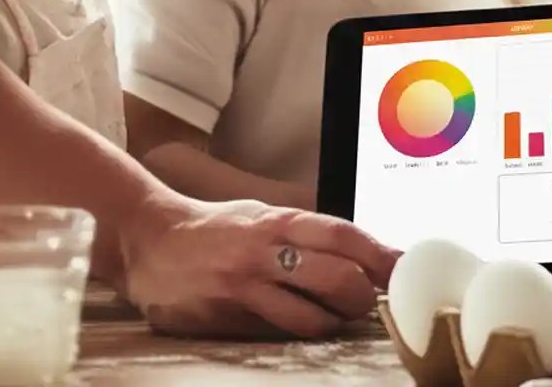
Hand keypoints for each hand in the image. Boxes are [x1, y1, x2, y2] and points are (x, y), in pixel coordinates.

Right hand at [117, 195, 399, 338]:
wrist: (149, 240)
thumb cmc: (215, 228)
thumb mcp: (261, 216)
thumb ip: (306, 234)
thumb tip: (363, 255)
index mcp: (276, 222)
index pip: (343, 236)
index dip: (379, 255)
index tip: (402, 269)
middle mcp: (264, 253)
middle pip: (339, 281)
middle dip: (363, 297)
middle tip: (364, 301)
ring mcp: (245, 289)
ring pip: (313, 319)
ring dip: (334, 323)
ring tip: (333, 317)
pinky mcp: (227, 320)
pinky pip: (277, 334)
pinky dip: (297, 333)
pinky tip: (296, 323)